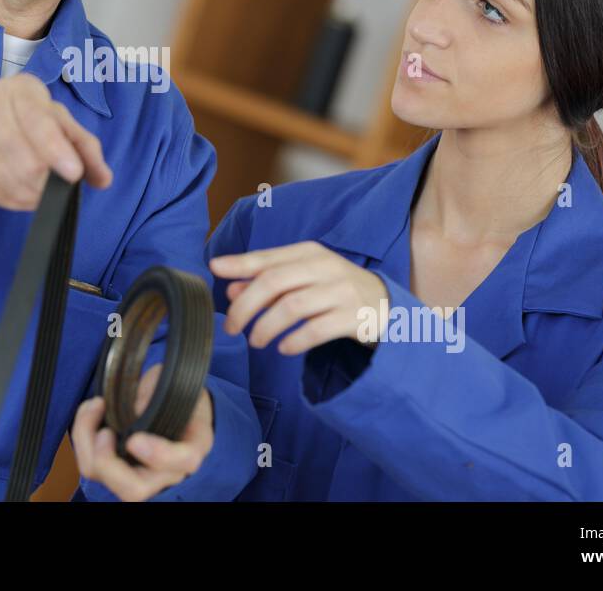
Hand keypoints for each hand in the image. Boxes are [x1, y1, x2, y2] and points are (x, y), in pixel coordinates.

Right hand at [0, 74, 111, 208]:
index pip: (40, 122)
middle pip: (29, 162)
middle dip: (48, 183)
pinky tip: (11, 188)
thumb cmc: (1, 111)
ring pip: (12, 183)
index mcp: (21, 91)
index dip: (58, 151)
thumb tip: (103, 179)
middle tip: (53, 186)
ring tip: (34, 190)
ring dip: (31, 196)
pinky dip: (10, 199)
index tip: (73, 174)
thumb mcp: (43, 112)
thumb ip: (78, 142)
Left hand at [70, 363, 213, 500]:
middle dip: (109, 463)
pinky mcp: (115, 466)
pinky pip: (91, 463)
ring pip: (105, 478)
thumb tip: (137, 409)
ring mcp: (138, 472)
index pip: (184, 461)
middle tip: (104, 432)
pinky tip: (92, 409)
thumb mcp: (174, 383)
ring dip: (88, 442)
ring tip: (94, 407)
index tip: (135, 439)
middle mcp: (166, 470)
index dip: (159, 454)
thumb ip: (157, 394)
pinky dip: (83, 434)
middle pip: (135, 489)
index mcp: (191, 446)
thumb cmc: (176, 392)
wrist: (172, 398)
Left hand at [210, 241, 389, 354]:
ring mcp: (341, 292)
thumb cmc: (336, 290)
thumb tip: (230, 288)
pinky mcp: (354, 317)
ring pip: (292, 306)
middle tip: (232, 327)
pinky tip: (284, 349)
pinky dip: (295, 340)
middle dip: (246, 305)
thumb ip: (269, 280)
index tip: (214, 268)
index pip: (268, 259)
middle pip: (274, 282)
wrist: (388, 307)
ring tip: (255, 341)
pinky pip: (316, 329)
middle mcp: (325, 268)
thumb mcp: (304, 278)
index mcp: (310, 253)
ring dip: (266, 326)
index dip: (240, 264)